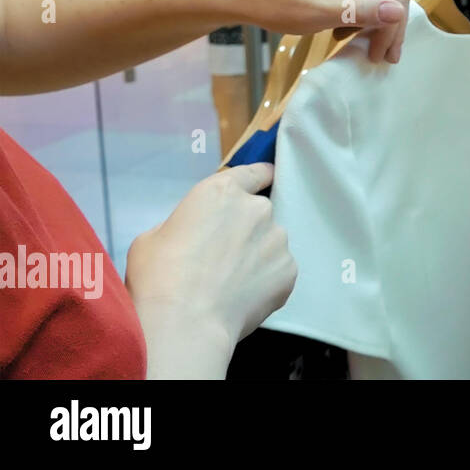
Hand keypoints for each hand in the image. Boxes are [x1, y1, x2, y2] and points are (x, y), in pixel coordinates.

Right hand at [125, 164, 295, 378]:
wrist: (184, 322)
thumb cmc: (159, 277)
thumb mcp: (153, 237)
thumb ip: (185, 224)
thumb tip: (195, 233)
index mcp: (222, 191)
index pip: (255, 173)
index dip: (258, 179)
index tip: (262, 184)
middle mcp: (257, 208)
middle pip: (259, 212)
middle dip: (246, 230)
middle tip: (223, 258)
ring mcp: (278, 239)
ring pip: (271, 243)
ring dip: (257, 256)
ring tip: (231, 284)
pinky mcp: (289, 269)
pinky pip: (278, 271)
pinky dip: (266, 281)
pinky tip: (243, 297)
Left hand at [234, 0, 411, 62]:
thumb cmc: (272, 4)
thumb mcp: (314, 15)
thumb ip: (357, 13)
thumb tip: (397, 13)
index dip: (391, 28)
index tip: (380, 57)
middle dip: (391, 24)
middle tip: (379, 55)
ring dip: (381, 18)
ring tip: (362, 43)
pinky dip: (370, 8)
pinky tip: (351, 26)